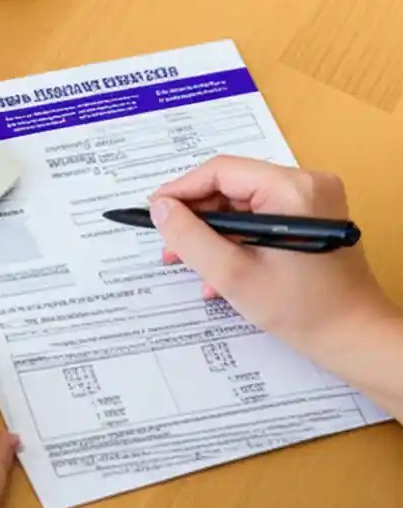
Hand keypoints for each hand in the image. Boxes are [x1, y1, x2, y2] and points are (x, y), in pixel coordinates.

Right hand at [149, 155, 393, 348]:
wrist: (355, 336)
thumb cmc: (302, 310)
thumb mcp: (232, 275)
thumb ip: (189, 237)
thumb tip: (160, 208)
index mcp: (292, 190)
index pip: (221, 171)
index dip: (180, 190)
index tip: (153, 211)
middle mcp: (307, 184)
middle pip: (232, 187)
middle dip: (196, 217)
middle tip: (169, 245)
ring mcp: (313, 199)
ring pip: (243, 203)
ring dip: (213, 232)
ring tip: (189, 262)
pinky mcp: (314, 216)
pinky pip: (261, 215)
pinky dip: (237, 238)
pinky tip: (220, 267)